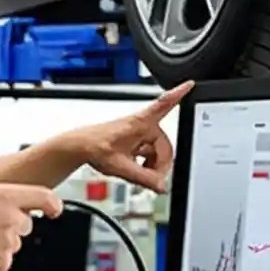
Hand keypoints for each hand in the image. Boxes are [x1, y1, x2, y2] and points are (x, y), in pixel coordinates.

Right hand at [0, 184, 62, 270]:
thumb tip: (13, 204)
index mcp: (5, 197)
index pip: (44, 198)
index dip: (53, 204)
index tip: (54, 210)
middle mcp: (10, 221)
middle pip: (25, 224)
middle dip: (11, 225)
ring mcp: (6, 246)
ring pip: (12, 245)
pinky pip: (1, 262)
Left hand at [70, 81, 194, 192]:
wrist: (81, 147)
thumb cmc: (95, 147)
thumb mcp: (122, 167)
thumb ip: (143, 178)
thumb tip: (161, 186)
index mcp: (140, 123)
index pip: (163, 104)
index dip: (178, 94)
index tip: (189, 84)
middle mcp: (141, 125)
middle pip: (164, 146)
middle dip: (159, 164)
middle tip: (152, 180)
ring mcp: (138, 133)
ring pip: (156, 152)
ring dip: (151, 165)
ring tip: (138, 174)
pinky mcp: (135, 140)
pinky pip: (148, 152)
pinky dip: (145, 163)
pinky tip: (136, 169)